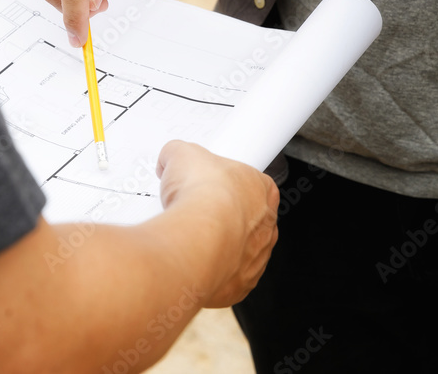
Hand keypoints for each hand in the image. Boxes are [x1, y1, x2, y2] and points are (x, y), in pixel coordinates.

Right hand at [156, 140, 278, 307]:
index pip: (250, 183)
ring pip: (237, 250)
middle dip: (219, 215)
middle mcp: (266, 225)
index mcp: (262, 189)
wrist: (198, 237)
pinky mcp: (241, 284)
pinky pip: (226, 277)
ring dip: (216, 244)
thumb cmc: (203, 197)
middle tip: (193, 210)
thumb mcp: (182, 153)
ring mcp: (256, 257)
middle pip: (244, 218)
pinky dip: (209, 271)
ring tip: (187, 236)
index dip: (225, 182)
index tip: (207, 184)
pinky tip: (190, 259)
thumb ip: (179, 153)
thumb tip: (171, 157)